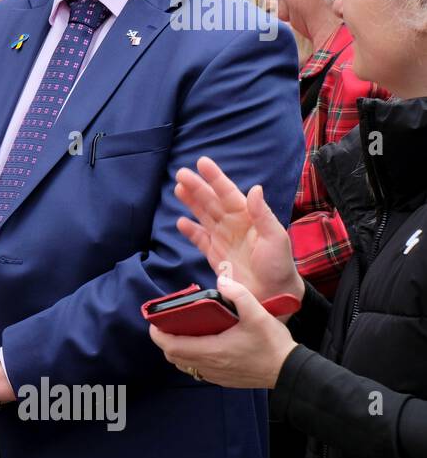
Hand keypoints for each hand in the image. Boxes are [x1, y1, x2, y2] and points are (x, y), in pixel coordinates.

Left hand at [149, 275, 298, 387]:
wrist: (289, 371)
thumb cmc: (273, 344)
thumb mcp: (258, 314)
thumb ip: (238, 295)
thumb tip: (221, 280)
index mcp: (212, 350)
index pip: (171, 346)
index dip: (157, 334)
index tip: (154, 321)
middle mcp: (209, 366)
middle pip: (173, 356)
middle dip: (165, 340)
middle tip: (167, 324)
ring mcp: (215, 375)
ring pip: (184, 364)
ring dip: (178, 350)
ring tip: (183, 332)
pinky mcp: (223, 379)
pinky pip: (197, 370)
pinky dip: (192, 358)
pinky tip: (202, 344)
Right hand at [174, 156, 303, 312]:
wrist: (274, 295)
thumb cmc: (279, 265)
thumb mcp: (276, 238)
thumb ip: (263, 214)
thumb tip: (254, 189)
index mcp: (248, 217)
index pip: (228, 192)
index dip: (215, 178)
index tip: (202, 162)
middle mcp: (233, 224)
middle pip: (211, 201)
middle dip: (196, 187)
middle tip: (180, 173)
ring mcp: (222, 238)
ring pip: (203, 215)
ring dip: (191, 202)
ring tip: (178, 188)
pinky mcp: (214, 255)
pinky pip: (199, 239)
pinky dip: (190, 230)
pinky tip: (181, 222)